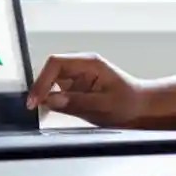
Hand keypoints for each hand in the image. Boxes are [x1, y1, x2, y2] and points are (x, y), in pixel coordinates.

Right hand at [25, 52, 149, 127]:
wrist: (141, 107)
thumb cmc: (129, 102)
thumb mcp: (104, 105)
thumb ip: (77, 102)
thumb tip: (51, 100)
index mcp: (89, 63)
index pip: (56, 63)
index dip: (42, 80)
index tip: (36, 100)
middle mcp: (81, 66)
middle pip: (50, 71)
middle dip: (40, 89)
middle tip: (34, 109)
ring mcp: (78, 76)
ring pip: (51, 81)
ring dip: (45, 95)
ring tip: (41, 112)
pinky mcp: (76, 87)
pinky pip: (57, 91)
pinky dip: (51, 101)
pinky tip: (49, 111)